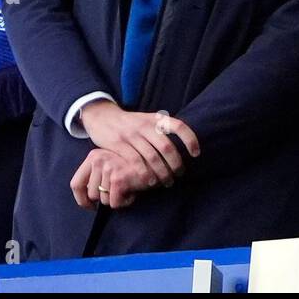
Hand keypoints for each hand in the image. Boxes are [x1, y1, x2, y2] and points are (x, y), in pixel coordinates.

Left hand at [70, 148, 152, 209]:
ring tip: (128, 190)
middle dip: (106, 199)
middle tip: (120, 192)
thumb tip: (86, 199)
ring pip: (103, 200)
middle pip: (91, 194)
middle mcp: (99, 159)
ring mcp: (108, 167)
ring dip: (117, 200)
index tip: (91, 206)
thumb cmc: (135, 167)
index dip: (81, 200)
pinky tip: (133, 193)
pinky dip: (124, 203)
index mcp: (94, 155)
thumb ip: (97, 175)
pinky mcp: (118, 177)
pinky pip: (114, 203)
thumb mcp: (111, 166)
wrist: (159, 161)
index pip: (76, 184)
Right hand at [79, 101, 199, 186]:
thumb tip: (185, 145)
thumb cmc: (131, 123)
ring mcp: (131, 135)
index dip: (189, 139)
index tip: (195, 153)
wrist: (103, 117)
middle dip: (175, 163)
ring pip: (152, 156)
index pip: (178, 126)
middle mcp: (145, 125)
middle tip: (179, 174)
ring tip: (167, 182)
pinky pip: (135, 161)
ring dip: (162, 172)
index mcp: (156, 119)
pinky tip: (150, 182)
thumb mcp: (148, 120)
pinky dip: (144, 173)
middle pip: (166, 146)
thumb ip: (163, 129)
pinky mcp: (118, 144)